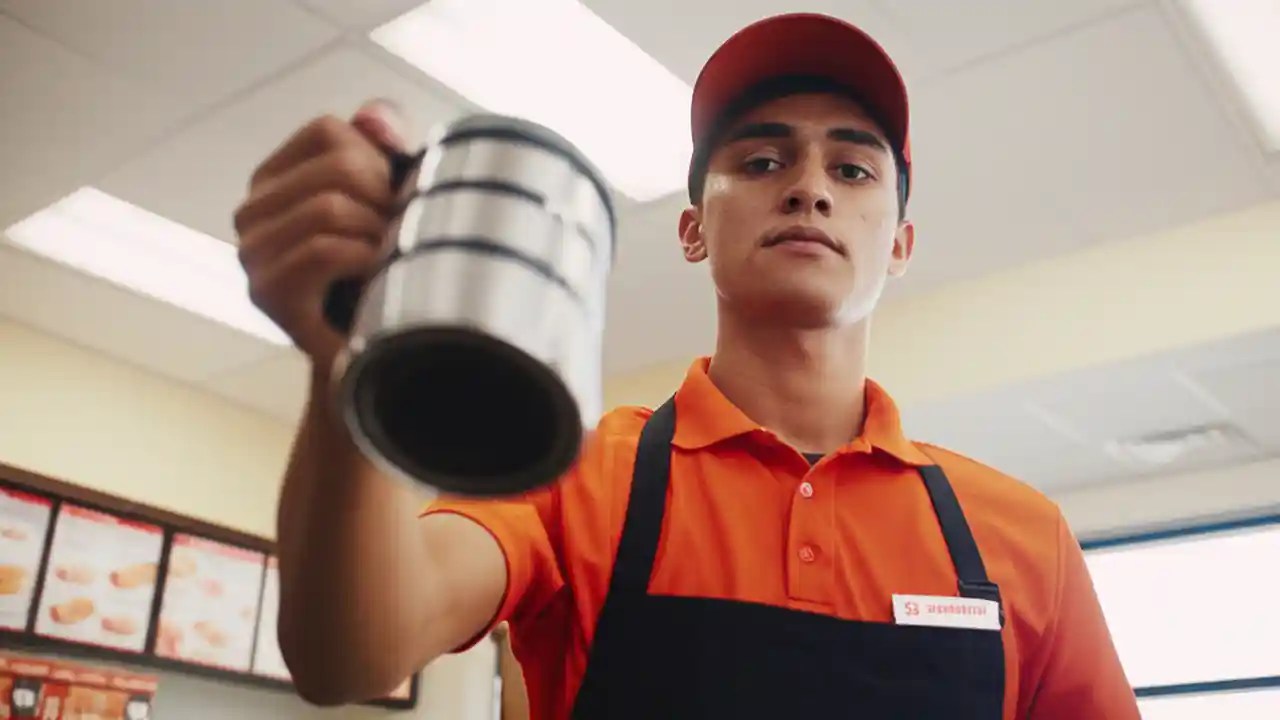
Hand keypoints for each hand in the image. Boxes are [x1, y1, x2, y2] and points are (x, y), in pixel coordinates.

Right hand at [234, 99, 410, 369]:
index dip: (379, 161)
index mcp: (275, 179)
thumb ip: (383, 140)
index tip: (390, 204)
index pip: (331, 131)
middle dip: (386, 200)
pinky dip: (366, 260)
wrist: (380, 355)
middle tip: (395, 239)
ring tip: (384, 262)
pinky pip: (326, 249)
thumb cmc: (389, 271)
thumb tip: (370, 118)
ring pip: (332, 207)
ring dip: (379, 235)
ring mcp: (252, 252)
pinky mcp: (266, 291)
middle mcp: (251, 211)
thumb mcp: (392, 194)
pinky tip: (372, 281)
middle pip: (338, 166)